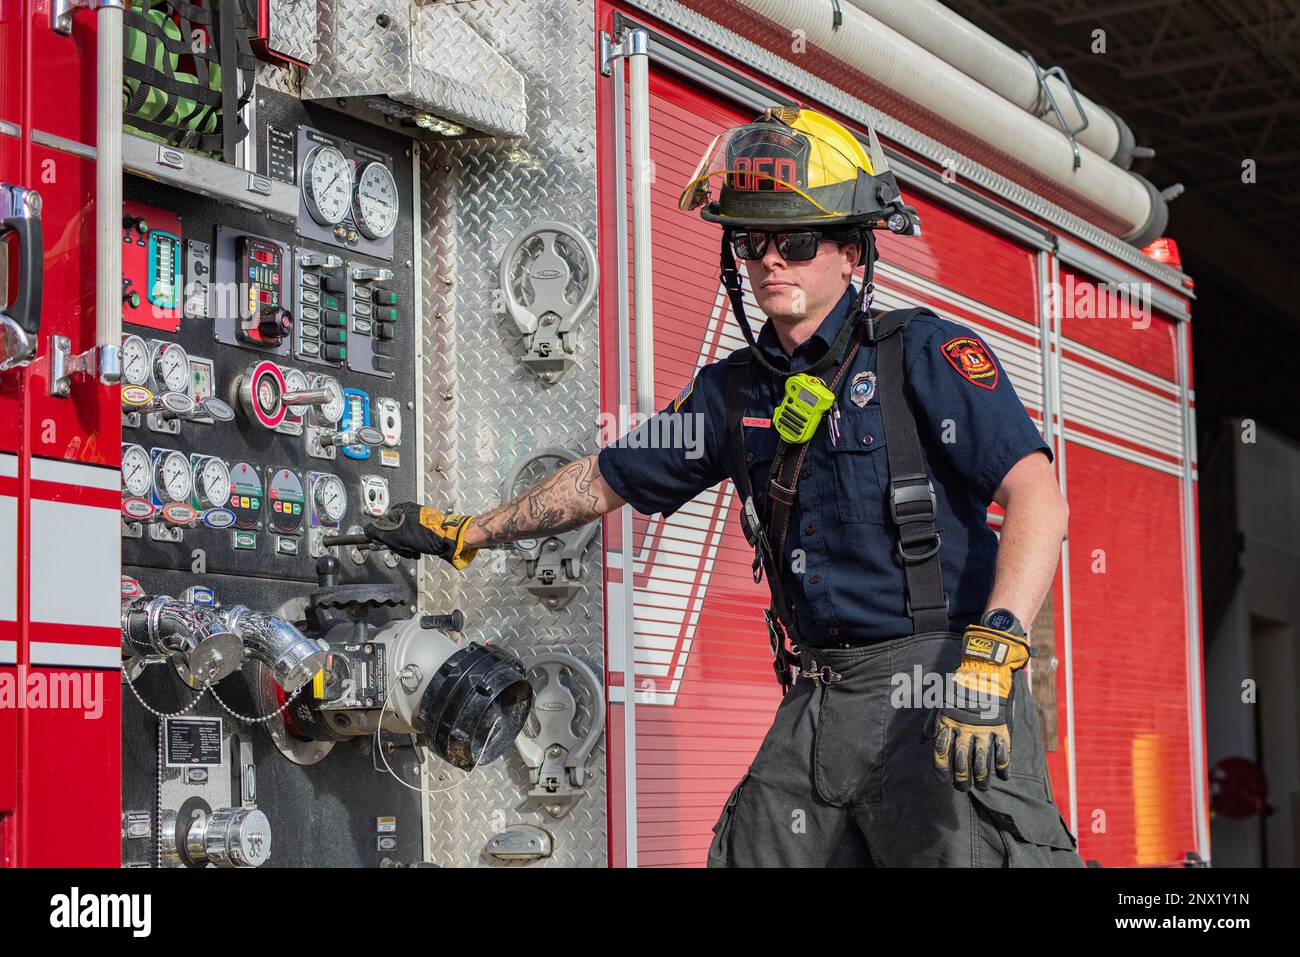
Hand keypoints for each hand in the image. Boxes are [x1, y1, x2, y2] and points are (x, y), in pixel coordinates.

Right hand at [363, 502, 476, 568]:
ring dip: (405, 548)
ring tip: (413, 550)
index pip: (382, 524)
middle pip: (392, 532)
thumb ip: (379, 531)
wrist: (448, 539)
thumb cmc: (425, 534)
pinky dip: (414, 547)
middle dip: (396, 544)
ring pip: (402, 538)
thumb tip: (367, 530)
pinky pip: (412, 540)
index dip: (383, 537)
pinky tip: (419, 550)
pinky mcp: (425, 529)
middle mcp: (408, 512)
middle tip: (403, 549)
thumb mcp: (397, 534)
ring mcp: (417, 520)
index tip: (382, 544)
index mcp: (399, 509)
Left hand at [932, 621, 1029, 790]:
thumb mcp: (939, 704)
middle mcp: (963, 730)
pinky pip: (1003, 751)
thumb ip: (930, 724)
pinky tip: (1003, 776)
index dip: (941, 769)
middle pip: (961, 762)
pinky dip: (1004, 766)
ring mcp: (983, 730)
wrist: (982, 673)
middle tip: (962, 788)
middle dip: (961, 779)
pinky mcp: (1000, 727)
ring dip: (982, 778)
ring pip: (982, 761)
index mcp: (946, 724)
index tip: (943, 779)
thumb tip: (922, 742)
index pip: (941, 753)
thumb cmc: (957, 690)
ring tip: (982, 788)